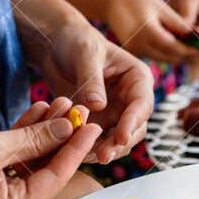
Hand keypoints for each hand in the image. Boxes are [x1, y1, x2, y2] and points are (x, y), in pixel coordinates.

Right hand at [3, 95, 88, 173]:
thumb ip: (31, 141)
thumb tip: (66, 129)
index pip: (55, 179)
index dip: (76, 151)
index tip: (93, 128)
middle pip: (47, 168)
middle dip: (63, 137)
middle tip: (80, 111)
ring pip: (32, 158)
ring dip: (46, 129)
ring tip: (62, 104)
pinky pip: (15, 153)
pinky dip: (27, 132)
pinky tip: (40, 109)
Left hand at [30, 19, 153, 164]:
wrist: (56, 46)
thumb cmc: (76, 41)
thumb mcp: (84, 54)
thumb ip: (91, 79)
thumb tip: (99, 105)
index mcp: (136, 78)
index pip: (142, 105)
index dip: (133, 122)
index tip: (120, 137)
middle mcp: (130, 99)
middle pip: (134, 129)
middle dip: (119, 143)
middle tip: (102, 155)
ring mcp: (115, 113)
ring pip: (118, 140)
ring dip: (105, 150)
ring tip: (86, 157)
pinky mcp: (98, 123)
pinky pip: (97, 141)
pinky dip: (88, 148)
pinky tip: (75, 154)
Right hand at [101, 0, 198, 62]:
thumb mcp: (161, 7)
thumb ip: (178, 24)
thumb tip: (197, 36)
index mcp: (147, 31)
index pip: (175, 47)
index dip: (190, 49)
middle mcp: (139, 45)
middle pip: (169, 57)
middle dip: (186, 54)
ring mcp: (134, 49)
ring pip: (162, 58)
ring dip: (176, 54)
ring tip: (192, 46)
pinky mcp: (132, 50)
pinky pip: (153, 54)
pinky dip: (165, 51)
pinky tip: (175, 44)